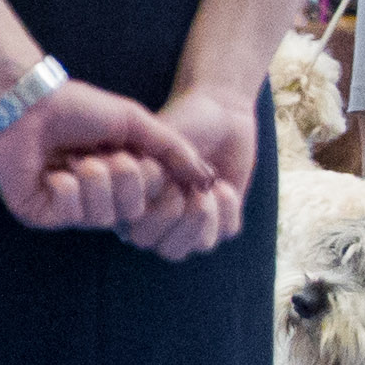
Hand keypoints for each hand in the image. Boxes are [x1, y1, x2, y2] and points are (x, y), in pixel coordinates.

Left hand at [0, 72, 214, 240]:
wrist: (29, 99)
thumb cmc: (79, 106)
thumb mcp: (136, 123)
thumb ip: (173, 150)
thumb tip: (210, 180)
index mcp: (119, 181)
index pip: (152, 200)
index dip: (148, 177)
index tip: (132, 151)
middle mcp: (95, 197)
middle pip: (132, 212)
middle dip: (123, 177)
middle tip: (100, 153)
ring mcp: (66, 209)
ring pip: (102, 218)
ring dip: (95, 180)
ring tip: (77, 159)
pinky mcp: (38, 213)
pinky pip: (70, 216)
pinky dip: (67, 189)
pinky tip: (54, 172)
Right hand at [121, 76, 267, 261]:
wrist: (220, 113)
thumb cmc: (181, 123)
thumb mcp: (158, 145)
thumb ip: (148, 178)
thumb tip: (154, 204)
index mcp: (134, 204)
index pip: (139, 237)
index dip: (156, 214)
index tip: (166, 178)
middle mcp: (159, 219)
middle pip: (168, 250)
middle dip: (185, 219)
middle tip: (194, 188)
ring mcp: (190, 222)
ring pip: (197, 248)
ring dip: (208, 216)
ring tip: (212, 186)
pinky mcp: (220, 219)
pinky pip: (224, 234)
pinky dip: (229, 209)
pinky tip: (224, 186)